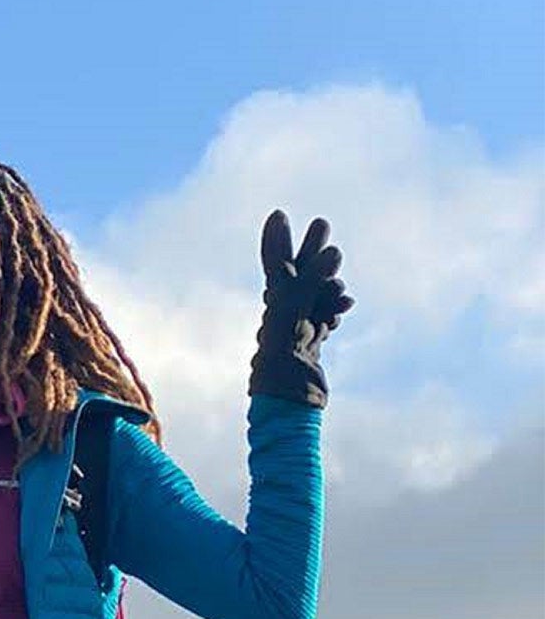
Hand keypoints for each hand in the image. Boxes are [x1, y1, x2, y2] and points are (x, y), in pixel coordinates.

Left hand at [249, 211, 351, 406]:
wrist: (288, 403)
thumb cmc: (282, 362)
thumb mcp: (293, 313)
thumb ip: (308, 280)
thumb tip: (332, 251)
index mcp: (275, 303)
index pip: (277, 263)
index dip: (277, 239)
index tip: (277, 215)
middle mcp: (284, 315)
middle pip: (300, 274)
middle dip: (311, 250)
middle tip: (321, 224)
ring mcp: (298, 330)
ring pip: (316, 296)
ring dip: (329, 284)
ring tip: (339, 281)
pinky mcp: (310, 346)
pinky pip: (324, 318)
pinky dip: (334, 308)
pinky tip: (345, 305)